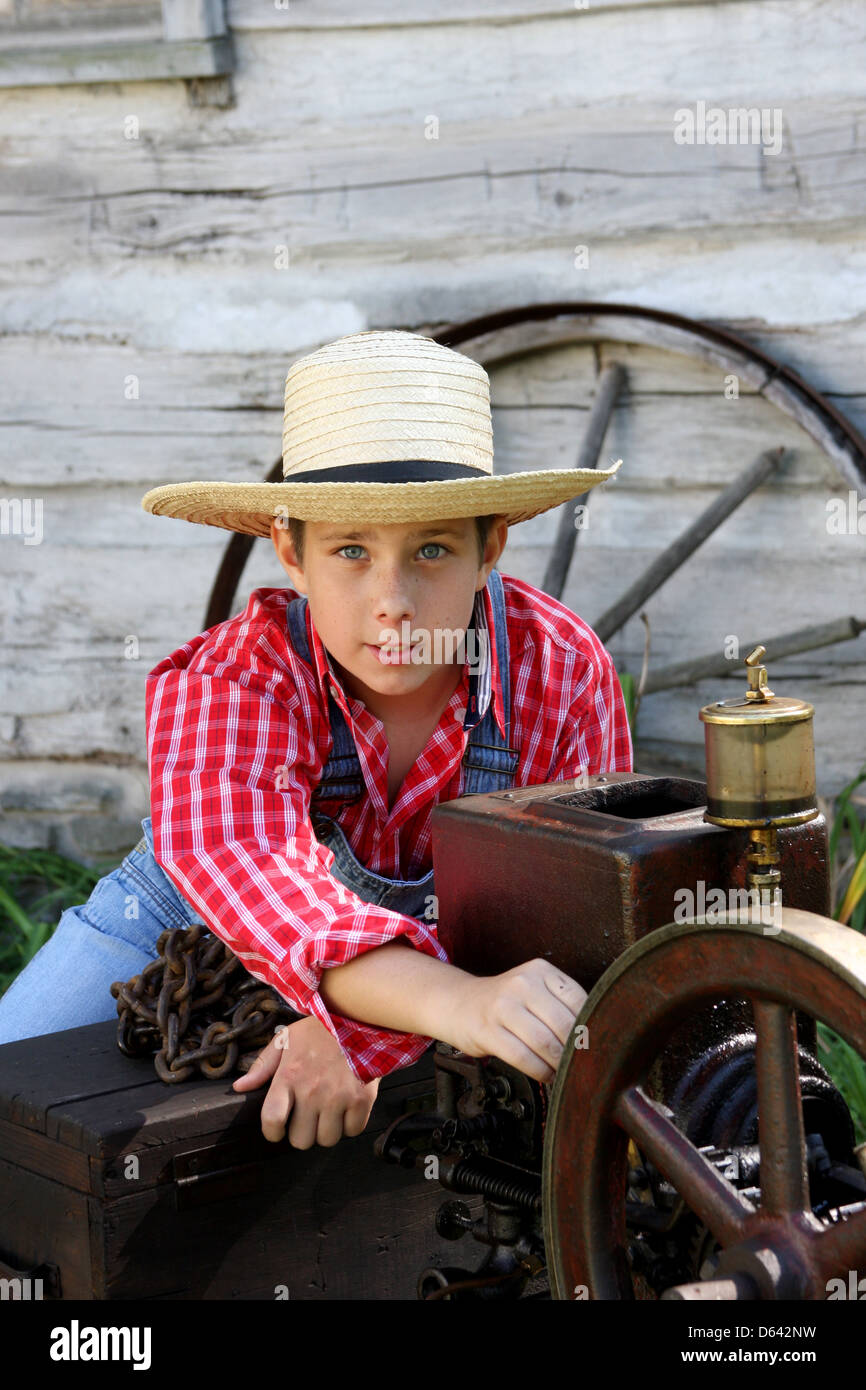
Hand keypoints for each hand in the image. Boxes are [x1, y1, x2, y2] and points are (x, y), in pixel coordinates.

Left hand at [232, 1015, 379, 1147]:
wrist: (359, 1018)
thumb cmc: (319, 1030)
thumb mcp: (286, 1039)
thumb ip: (262, 1065)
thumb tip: (240, 1087)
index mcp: (289, 1076)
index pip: (272, 1119)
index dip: (272, 1132)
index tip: (278, 1129)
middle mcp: (311, 1090)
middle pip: (301, 1140)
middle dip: (303, 1131)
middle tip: (309, 1115)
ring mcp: (338, 1096)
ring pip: (327, 1140)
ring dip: (328, 1129)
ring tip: (330, 1110)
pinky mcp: (361, 1099)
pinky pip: (353, 1131)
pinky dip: (351, 1123)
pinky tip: (348, 1106)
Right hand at [446, 958, 587, 1084]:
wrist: (460, 1004)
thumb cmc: (506, 1003)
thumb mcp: (534, 989)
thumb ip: (561, 1005)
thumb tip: (596, 1036)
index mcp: (540, 970)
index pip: (578, 1000)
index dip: (590, 1027)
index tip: (596, 1045)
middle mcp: (522, 983)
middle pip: (563, 1024)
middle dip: (576, 1051)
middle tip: (582, 1065)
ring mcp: (503, 1006)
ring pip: (545, 1043)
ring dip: (558, 1064)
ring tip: (563, 1072)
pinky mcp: (488, 1031)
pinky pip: (523, 1057)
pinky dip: (540, 1071)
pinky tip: (545, 1074)